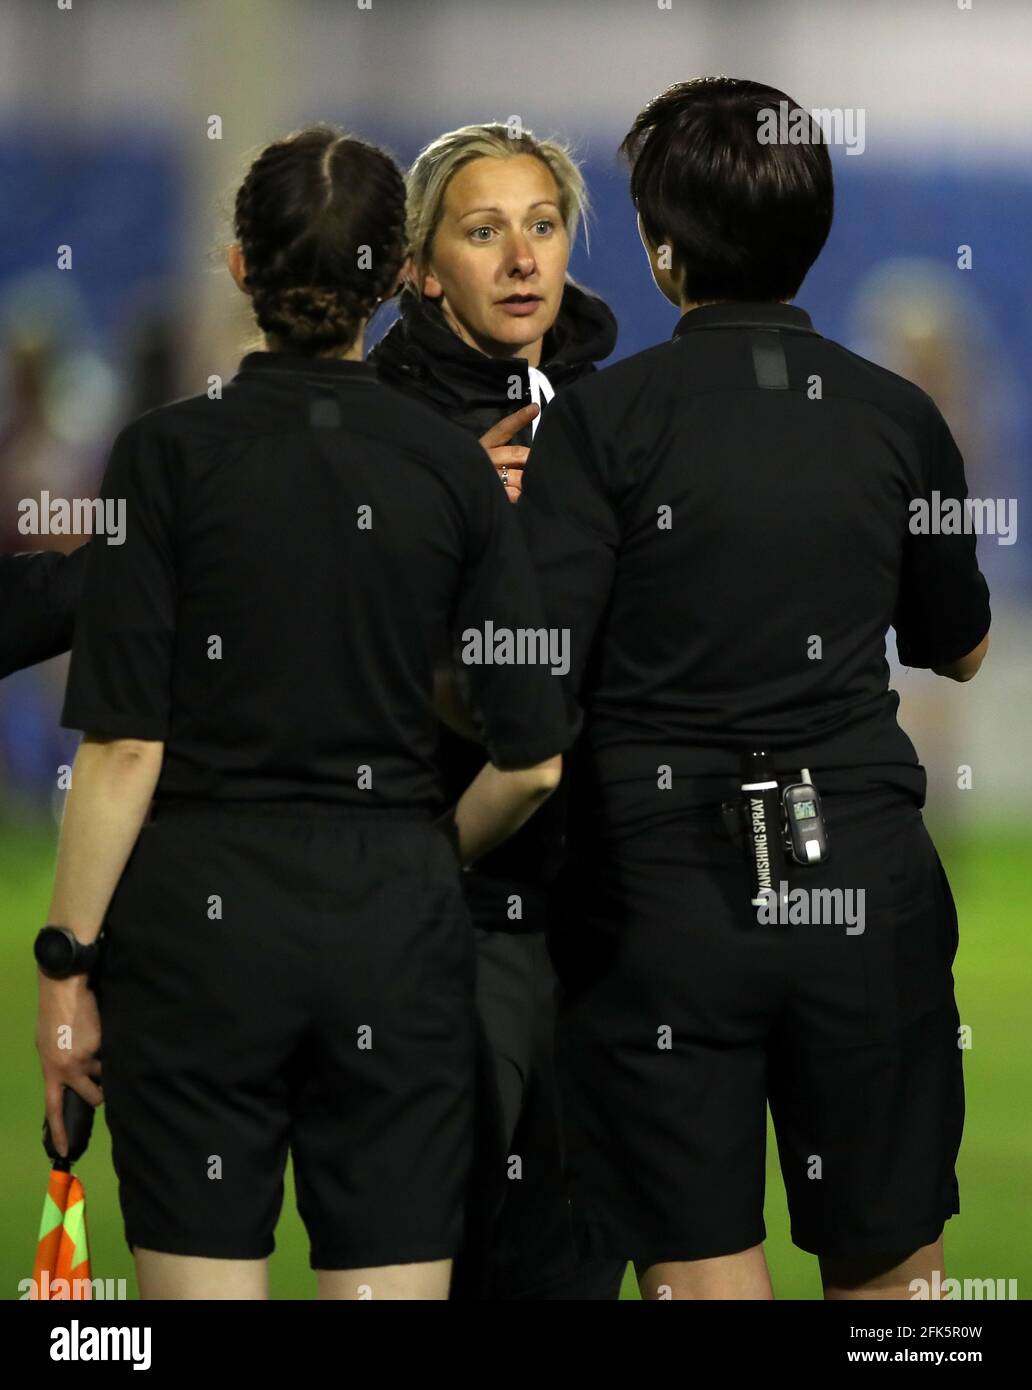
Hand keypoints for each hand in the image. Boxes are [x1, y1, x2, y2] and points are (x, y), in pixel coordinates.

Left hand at [37, 973, 102, 1156]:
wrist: (64, 990)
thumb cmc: (54, 1015)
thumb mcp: (47, 1045)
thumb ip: (58, 1065)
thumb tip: (69, 1078)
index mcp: (51, 1070)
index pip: (54, 1108)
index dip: (59, 1131)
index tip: (63, 1150)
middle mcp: (68, 1070)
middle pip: (93, 1096)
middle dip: (101, 1091)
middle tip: (103, 1079)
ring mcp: (86, 1059)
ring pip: (108, 1076)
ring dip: (110, 1066)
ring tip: (105, 1047)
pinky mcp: (102, 1046)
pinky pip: (114, 1055)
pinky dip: (114, 1047)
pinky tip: (107, 1033)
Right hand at [479, 403, 539, 501]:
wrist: (455, 492)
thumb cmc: (477, 471)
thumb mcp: (486, 455)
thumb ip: (505, 452)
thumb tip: (529, 452)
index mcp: (484, 445)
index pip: (503, 428)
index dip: (519, 418)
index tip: (535, 408)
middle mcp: (485, 458)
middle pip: (516, 453)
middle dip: (529, 458)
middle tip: (539, 463)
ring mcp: (487, 476)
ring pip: (517, 475)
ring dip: (526, 480)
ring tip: (526, 483)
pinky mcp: (491, 493)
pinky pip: (513, 494)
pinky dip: (518, 495)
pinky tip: (516, 495)